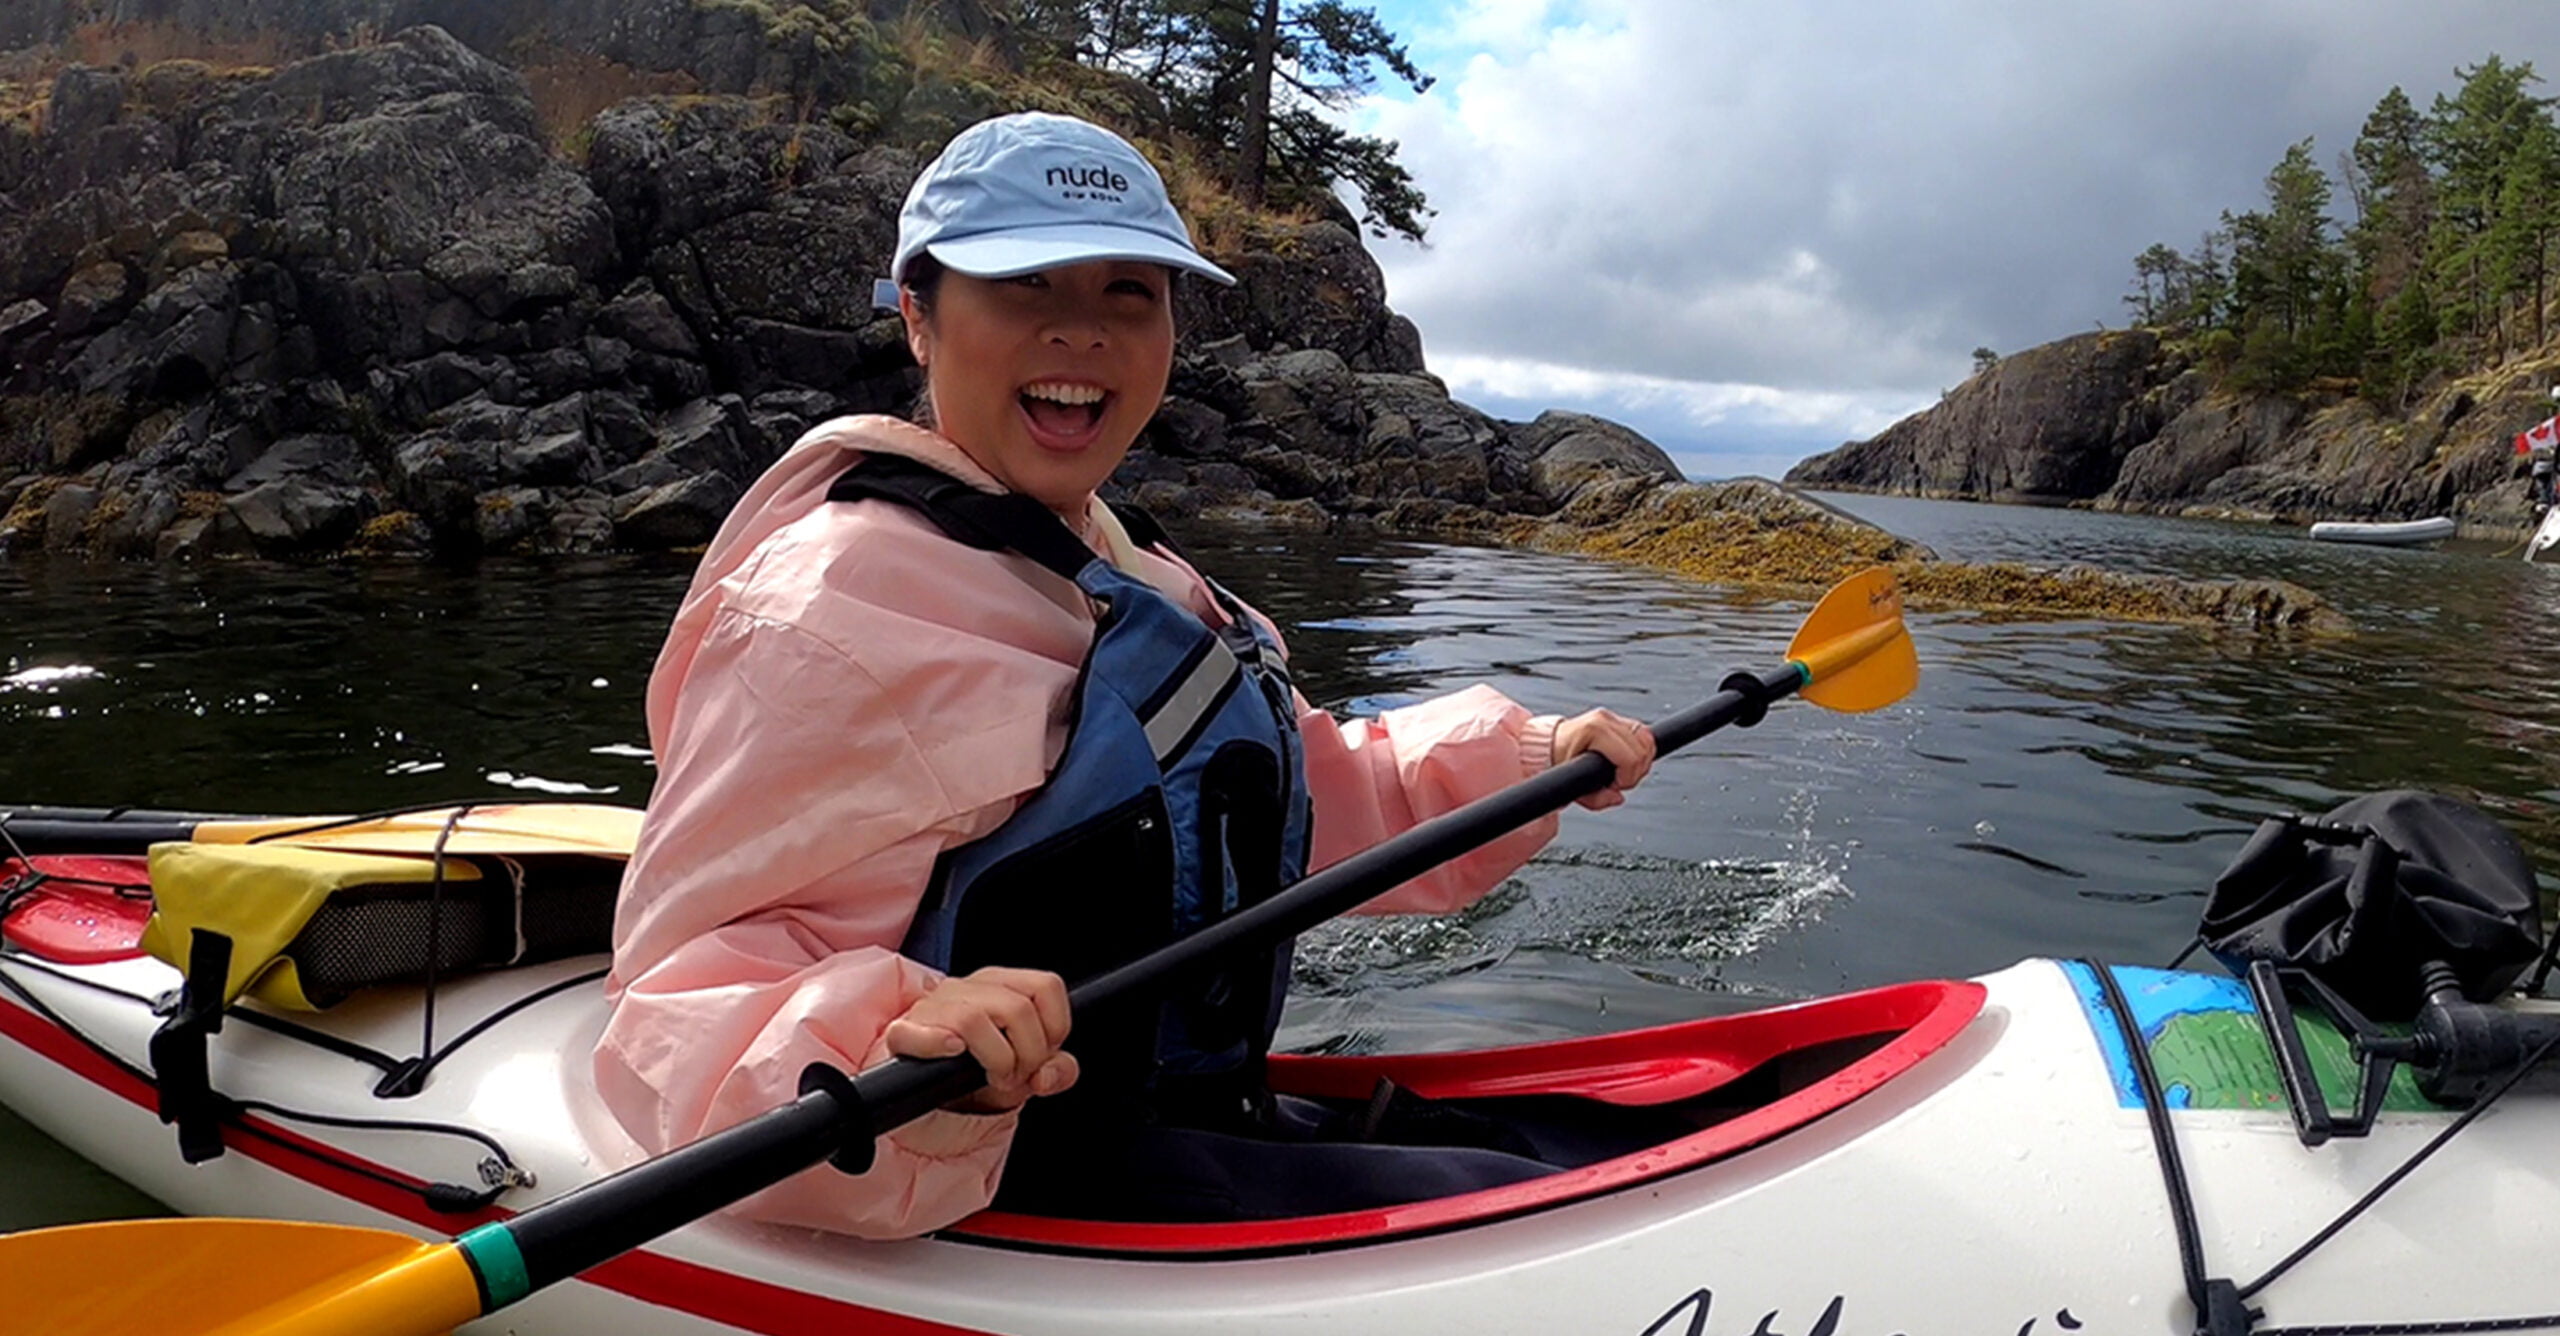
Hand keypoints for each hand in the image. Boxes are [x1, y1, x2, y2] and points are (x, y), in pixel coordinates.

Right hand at [884, 966, 1078, 1113]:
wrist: (930, 1110)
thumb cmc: (976, 1081)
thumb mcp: (1026, 1074)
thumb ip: (1055, 1070)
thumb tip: (1049, 1074)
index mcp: (1000, 986)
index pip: (1046, 986)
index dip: (1055, 1028)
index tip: (1042, 1055)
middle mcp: (966, 989)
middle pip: (1018, 1008)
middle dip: (1027, 1055)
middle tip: (1014, 1075)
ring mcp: (931, 1008)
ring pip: (975, 1017)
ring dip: (995, 1058)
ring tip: (991, 1076)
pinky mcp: (901, 1033)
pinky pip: (919, 1029)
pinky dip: (938, 1043)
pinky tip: (953, 1053)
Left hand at [1551, 708, 1655, 809]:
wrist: (1550, 745)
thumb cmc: (1557, 761)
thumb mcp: (1573, 786)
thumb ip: (1596, 798)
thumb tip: (1617, 798)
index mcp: (1594, 731)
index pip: (1631, 757)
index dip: (1628, 777)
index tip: (1616, 784)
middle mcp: (1606, 720)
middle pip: (1644, 748)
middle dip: (1636, 770)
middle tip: (1620, 780)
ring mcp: (1613, 717)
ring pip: (1648, 739)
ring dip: (1642, 760)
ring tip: (1624, 770)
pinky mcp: (1618, 719)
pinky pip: (1644, 734)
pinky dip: (1642, 750)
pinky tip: (1628, 760)